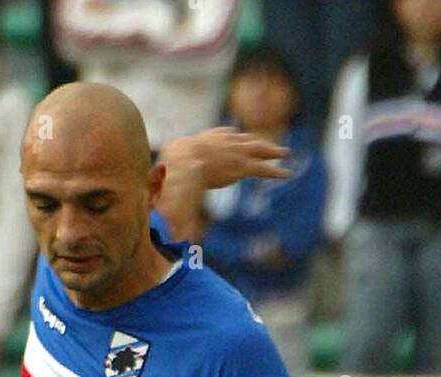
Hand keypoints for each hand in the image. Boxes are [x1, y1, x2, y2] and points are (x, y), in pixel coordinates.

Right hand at [164, 127, 290, 189]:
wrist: (185, 160)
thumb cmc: (174, 163)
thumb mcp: (171, 161)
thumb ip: (170, 167)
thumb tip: (153, 178)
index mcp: (212, 137)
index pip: (228, 135)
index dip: (235, 138)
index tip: (239, 138)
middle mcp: (227, 140)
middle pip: (247, 139)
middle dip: (259, 141)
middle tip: (269, 143)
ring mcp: (237, 152)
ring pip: (260, 150)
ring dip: (274, 152)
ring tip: (285, 153)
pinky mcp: (244, 166)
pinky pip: (264, 169)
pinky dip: (276, 171)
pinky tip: (286, 174)